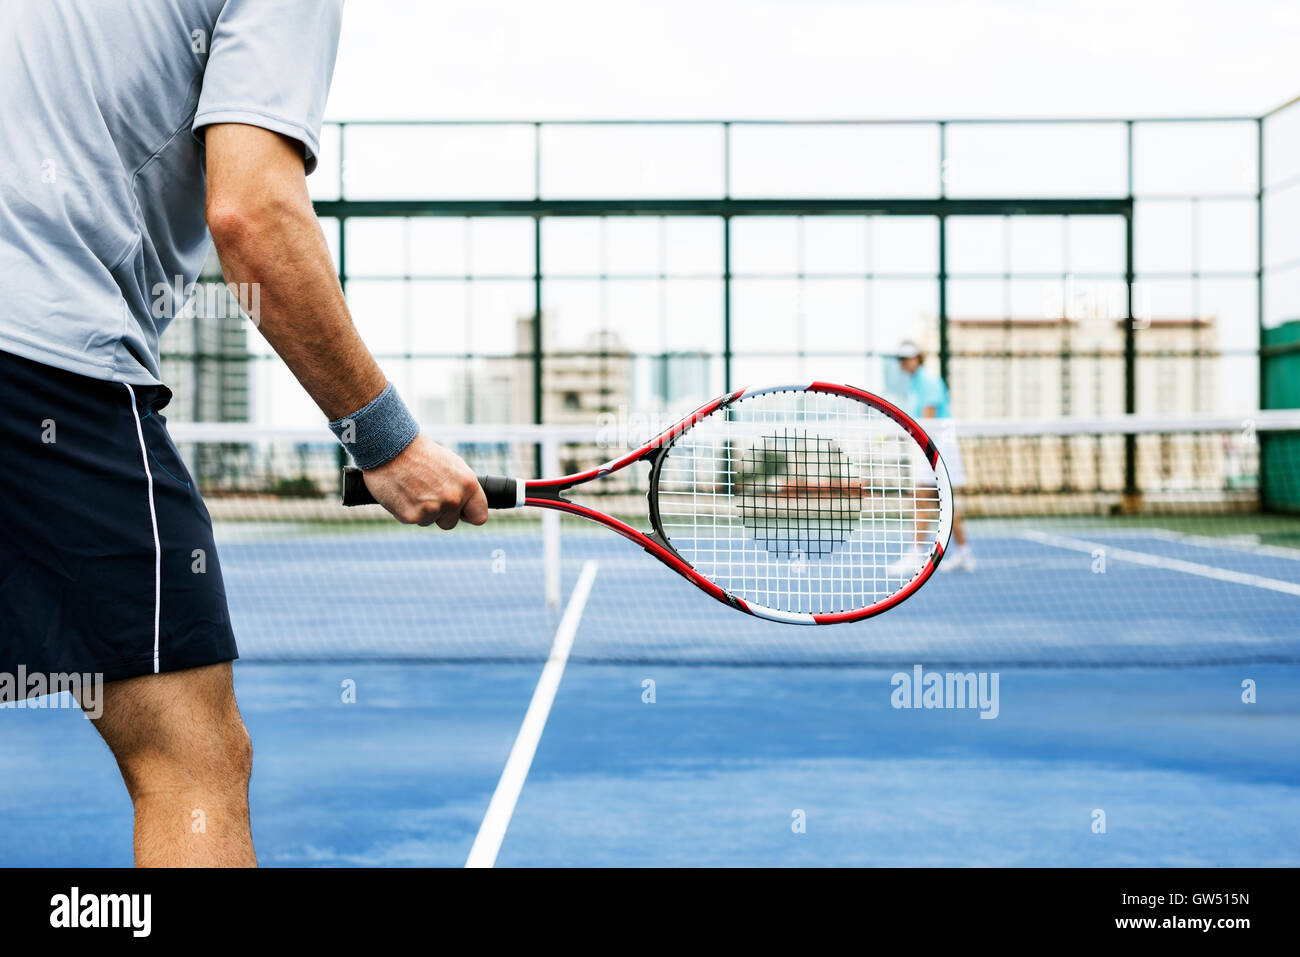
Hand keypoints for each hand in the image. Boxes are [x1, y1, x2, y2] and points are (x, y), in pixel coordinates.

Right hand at [361, 434, 488, 528]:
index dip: (466, 514)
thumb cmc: (419, 453)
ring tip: (411, 487)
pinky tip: (401, 492)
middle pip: (450, 523)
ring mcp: (433, 509)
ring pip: (429, 522)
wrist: (389, 446)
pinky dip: (404, 510)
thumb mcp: (451, 465)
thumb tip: (465, 503)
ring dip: (421, 510)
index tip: (459, 512)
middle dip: (439, 513)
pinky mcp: (412, 516)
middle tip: (425, 491)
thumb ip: (461, 487)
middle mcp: (454, 498)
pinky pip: (411, 521)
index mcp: (468, 484)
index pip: (479, 516)